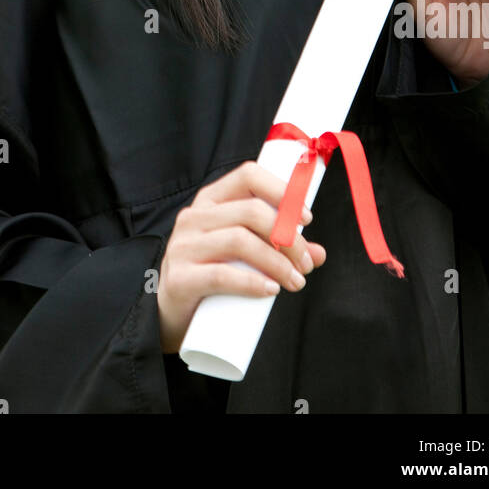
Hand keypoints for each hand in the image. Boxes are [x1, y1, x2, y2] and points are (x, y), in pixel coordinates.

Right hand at [157, 160, 325, 354]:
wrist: (169, 313)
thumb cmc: (211, 274)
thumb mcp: (242, 254)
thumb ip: (278, 250)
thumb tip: (319, 254)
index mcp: (211, 201)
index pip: (248, 175)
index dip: (282, 191)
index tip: (306, 219)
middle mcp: (194, 217)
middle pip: (251, 211)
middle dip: (288, 238)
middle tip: (306, 263)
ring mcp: (184, 246)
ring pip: (240, 240)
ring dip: (277, 262)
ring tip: (296, 282)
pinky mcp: (180, 278)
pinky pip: (221, 275)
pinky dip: (251, 281)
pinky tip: (270, 290)